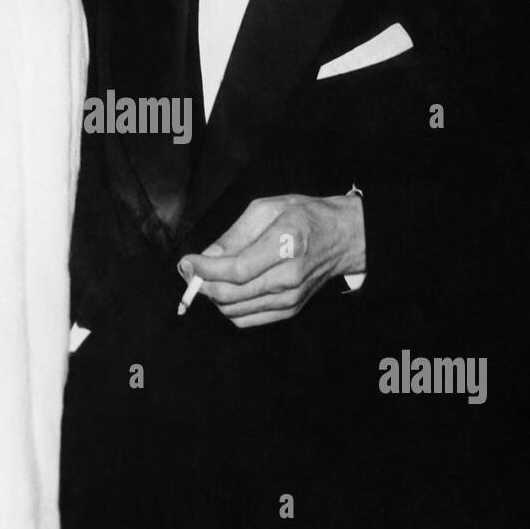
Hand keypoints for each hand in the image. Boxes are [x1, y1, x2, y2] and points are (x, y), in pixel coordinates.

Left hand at [179, 193, 365, 328]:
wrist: (342, 238)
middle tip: (190, 270)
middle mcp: (290, 277)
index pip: (237, 270)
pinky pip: (246, 320)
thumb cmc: (304, 217)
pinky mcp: (289, 310)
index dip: (206, 270)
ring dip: (212, 296)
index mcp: (287, 245)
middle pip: (232, 294)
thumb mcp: (268, 209)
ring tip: (208, 277)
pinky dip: (228, 307)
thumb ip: (235, 234)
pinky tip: (226, 289)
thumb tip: (207, 255)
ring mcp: (290, 299)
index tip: (187, 262)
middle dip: (202, 284)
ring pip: (234, 310)